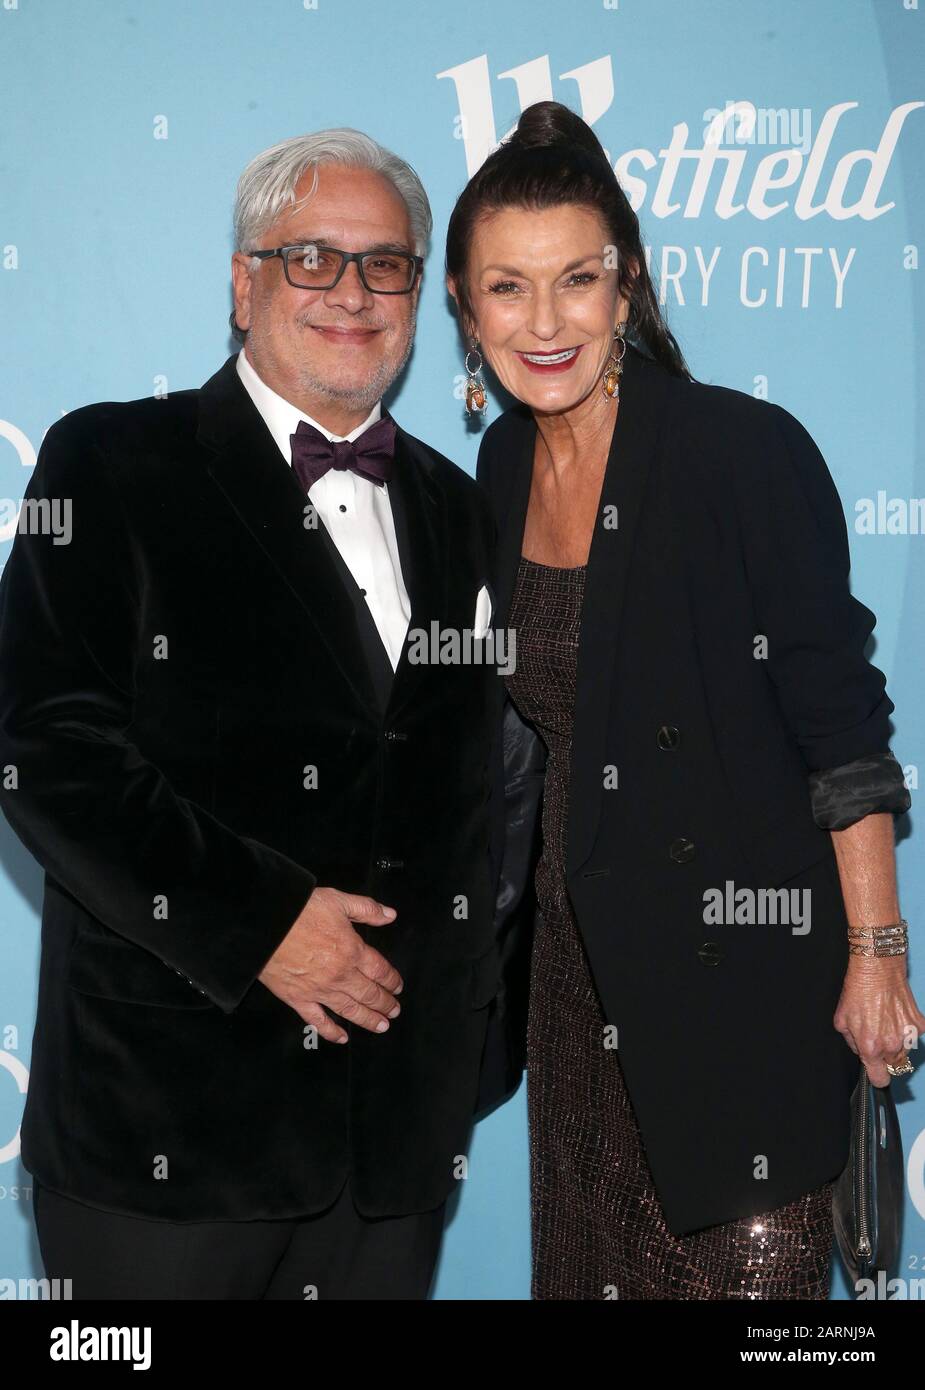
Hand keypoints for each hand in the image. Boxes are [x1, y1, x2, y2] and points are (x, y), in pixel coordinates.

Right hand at [258, 886, 402, 1043]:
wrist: (266, 924)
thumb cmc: (299, 910)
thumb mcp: (338, 900)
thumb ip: (367, 909)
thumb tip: (389, 915)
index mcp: (352, 950)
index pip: (381, 971)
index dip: (392, 980)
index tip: (397, 987)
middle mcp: (340, 974)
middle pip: (370, 994)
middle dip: (385, 1004)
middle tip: (394, 1010)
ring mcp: (320, 990)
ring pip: (351, 1010)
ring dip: (369, 1020)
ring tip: (381, 1026)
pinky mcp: (299, 999)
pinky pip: (318, 1021)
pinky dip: (331, 1032)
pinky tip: (342, 1037)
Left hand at [833, 954, 924, 1086]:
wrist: (878, 969)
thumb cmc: (859, 990)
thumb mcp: (842, 1020)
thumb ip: (851, 1042)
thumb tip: (860, 1051)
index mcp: (870, 1046)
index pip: (880, 1078)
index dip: (877, 1077)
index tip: (877, 1073)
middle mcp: (891, 1044)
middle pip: (893, 1064)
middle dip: (885, 1055)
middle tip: (878, 1036)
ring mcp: (908, 1035)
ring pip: (905, 1051)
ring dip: (897, 1043)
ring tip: (886, 1022)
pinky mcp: (919, 1024)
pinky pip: (913, 1036)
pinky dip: (907, 1029)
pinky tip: (896, 1014)